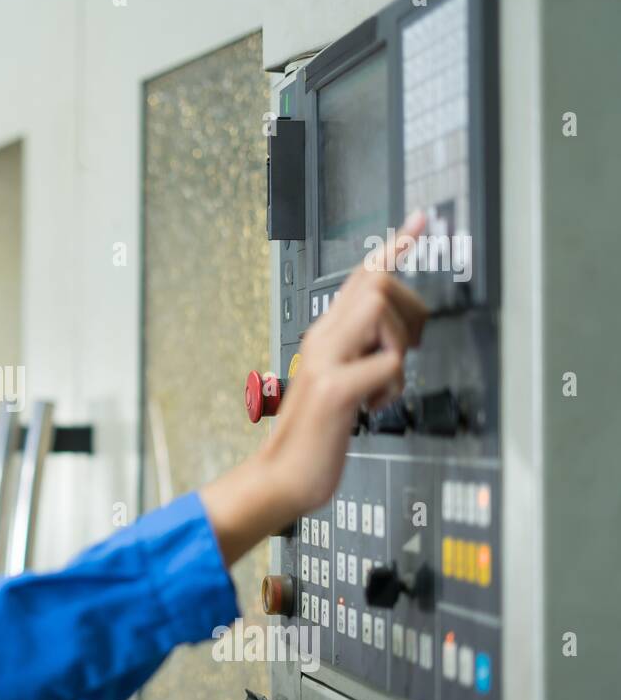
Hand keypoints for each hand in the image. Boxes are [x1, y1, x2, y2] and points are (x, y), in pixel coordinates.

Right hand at [201, 212, 428, 564]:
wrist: (280, 477)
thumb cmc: (313, 437)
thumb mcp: (341, 386)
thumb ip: (359, 355)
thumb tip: (393, 339)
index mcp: (323, 337)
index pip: (360, 277)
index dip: (393, 246)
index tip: (419, 222)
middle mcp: (321, 340)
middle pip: (378, 284)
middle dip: (409, 311)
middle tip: (405, 349)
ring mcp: (326, 361)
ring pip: (384, 315)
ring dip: (399, 350)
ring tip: (381, 387)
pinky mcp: (335, 388)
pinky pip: (389, 364)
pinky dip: (393, 386)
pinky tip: (373, 406)